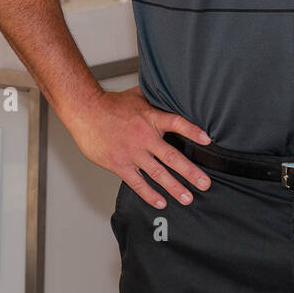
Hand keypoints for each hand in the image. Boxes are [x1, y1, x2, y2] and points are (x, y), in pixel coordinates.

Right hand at [75, 86, 212, 208]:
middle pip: (172, 157)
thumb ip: (156, 97)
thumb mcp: (138, 95)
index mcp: (151, 118)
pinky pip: (137, 183)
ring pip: (157, 173)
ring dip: (174, 187)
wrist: (85, 112)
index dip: (193, 131)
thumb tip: (172, 90)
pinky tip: (161, 202)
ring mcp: (132, 153)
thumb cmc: (111, 104)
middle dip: (190, 172)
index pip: (177, 123)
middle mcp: (144, 137)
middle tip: (205, 184)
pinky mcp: (119, 164)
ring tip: (188, 198)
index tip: (208, 140)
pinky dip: (150, 194)